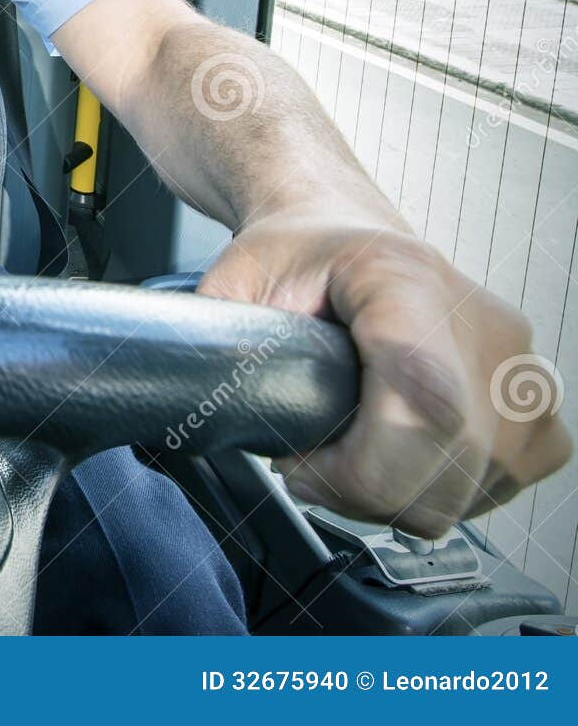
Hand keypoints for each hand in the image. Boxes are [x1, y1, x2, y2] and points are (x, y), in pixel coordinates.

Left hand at [198, 204, 571, 536]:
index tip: (300, 465)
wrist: (339, 229)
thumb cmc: (294, 253)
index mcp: (403, 279)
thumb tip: (192, 405)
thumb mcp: (234, 279)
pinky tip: (398, 455)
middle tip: (308, 467)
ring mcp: (518, 365)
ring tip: (347, 452)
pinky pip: (501, 484)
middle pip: (452, 462)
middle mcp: (479, 321)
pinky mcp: (535, 403)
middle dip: (365, 493)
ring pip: (473, 488)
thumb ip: (216, 341)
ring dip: (399, 496)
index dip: (363, 466)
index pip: (424, 400)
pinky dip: (444, 491)